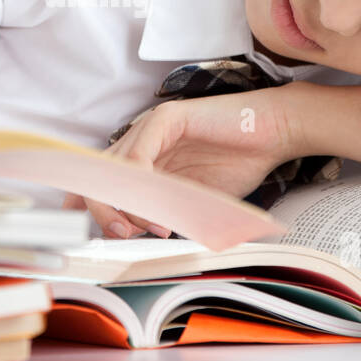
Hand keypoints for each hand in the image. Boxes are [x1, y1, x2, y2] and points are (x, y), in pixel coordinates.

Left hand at [63, 86, 299, 238]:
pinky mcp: (167, 119)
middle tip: (122, 237)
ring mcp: (151, 127)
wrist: (274, 134)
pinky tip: (159, 207)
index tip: (90, 238)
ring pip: (114, 167)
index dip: (86, 208)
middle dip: (103, 212)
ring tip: (147, 227)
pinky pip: (139, 155)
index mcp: (143, 159)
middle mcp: (140, 141)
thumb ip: (162, 214)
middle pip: (99, 176)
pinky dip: (142, 186)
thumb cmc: (238, 164)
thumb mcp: (191, 202)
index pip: (99, 182)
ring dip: (124, 203)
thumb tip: (136, 241)